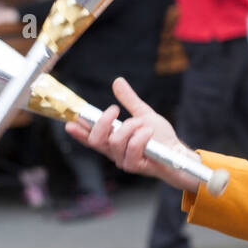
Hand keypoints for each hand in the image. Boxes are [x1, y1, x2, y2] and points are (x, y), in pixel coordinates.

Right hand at [64, 76, 200, 191]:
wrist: (177, 152)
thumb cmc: (160, 137)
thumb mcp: (143, 114)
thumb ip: (129, 100)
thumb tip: (117, 81)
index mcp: (113, 141)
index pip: (91, 138)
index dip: (79, 132)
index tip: (70, 123)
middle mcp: (115, 153)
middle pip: (96, 140)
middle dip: (103, 122)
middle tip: (115, 109)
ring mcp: (124, 161)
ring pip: (115, 141)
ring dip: (130, 127)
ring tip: (143, 124)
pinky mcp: (136, 166)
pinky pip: (132, 149)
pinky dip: (141, 136)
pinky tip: (149, 132)